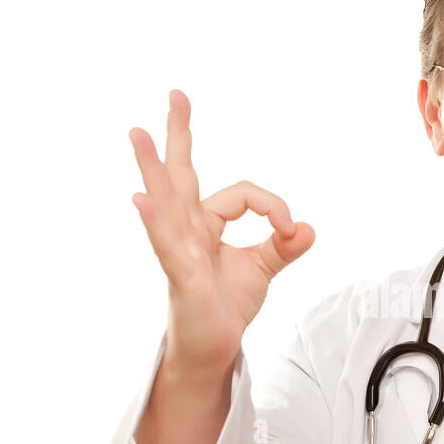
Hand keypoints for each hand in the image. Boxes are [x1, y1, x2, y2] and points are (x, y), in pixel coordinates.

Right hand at [129, 89, 315, 373]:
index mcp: (205, 223)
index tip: (289, 228)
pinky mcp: (179, 275)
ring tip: (136, 134)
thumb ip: (283, 246)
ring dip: (151, 167)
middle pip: (181, 174)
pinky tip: (142, 199)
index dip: (272, 206)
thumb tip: (308, 228)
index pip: (242, 194)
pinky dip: (156, 221)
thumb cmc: (225, 307)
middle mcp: (187, 229)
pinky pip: (166, 243)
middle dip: (179, 134)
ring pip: (165, 201)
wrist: (213, 350)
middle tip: (177, 94)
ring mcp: (178, 249)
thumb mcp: (260, 269)